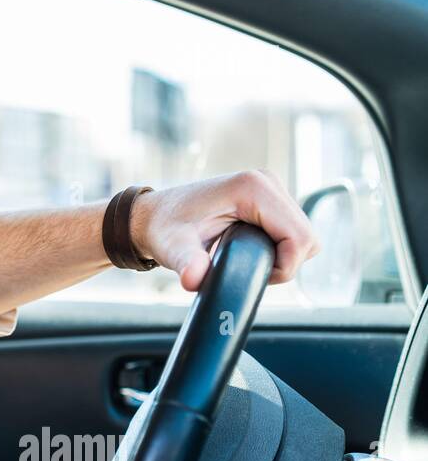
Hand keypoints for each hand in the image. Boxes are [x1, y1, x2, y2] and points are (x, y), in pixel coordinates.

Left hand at [129, 170, 319, 291]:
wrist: (153, 215)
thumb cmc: (163, 228)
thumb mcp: (173, 248)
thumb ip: (187, 263)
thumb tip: (194, 279)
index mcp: (253, 188)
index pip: (299, 237)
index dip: (285, 266)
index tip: (256, 276)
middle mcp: (266, 181)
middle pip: (306, 237)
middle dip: (284, 262)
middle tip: (248, 270)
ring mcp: (270, 187)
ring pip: (302, 234)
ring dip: (282, 256)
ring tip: (246, 261)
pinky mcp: (268, 197)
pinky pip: (292, 229)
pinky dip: (279, 247)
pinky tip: (250, 251)